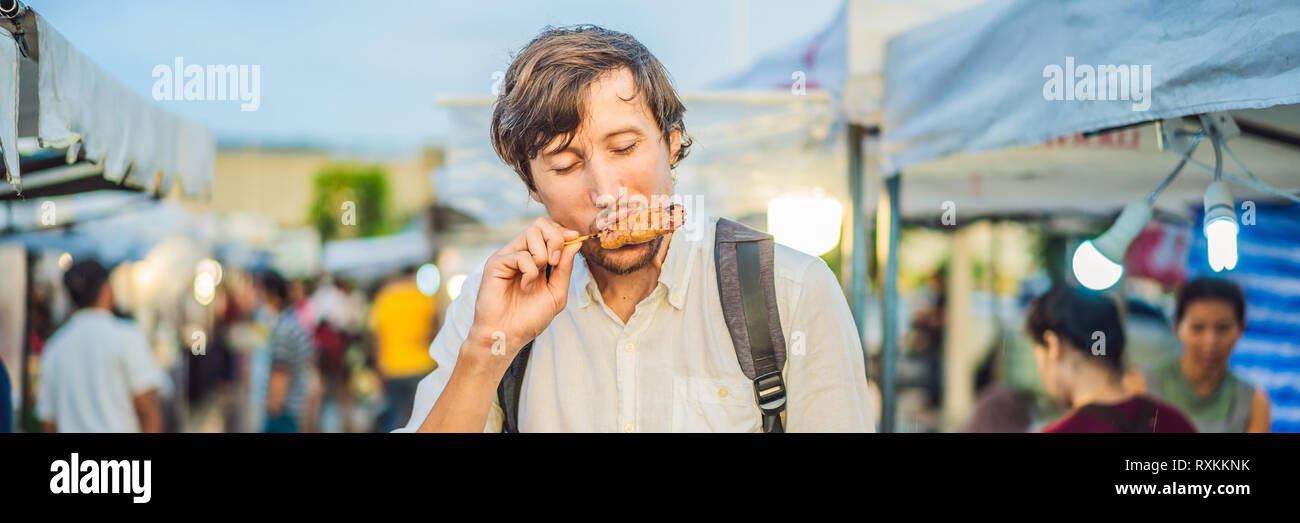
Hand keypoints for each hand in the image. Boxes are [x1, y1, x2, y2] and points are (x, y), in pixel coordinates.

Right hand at [466, 217, 581, 368]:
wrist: (507, 335)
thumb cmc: (530, 318)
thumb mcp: (556, 293)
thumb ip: (565, 268)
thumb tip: (575, 242)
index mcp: (535, 259)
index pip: (549, 229)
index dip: (563, 231)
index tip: (574, 239)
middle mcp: (521, 254)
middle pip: (540, 224)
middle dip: (556, 238)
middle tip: (555, 262)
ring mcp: (508, 256)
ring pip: (531, 233)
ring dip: (543, 254)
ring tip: (540, 274)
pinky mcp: (496, 263)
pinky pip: (521, 254)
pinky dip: (530, 271)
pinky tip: (524, 286)